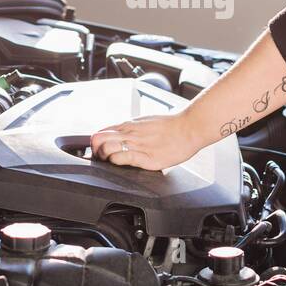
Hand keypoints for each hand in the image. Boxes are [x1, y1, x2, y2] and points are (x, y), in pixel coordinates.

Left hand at [90, 111, 205, 170]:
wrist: (189, 128)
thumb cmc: (172, 126)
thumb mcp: (146, 122)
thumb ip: (132, 130)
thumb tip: (121, 135)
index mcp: (128, 125)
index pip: (99, 132)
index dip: (96, 144)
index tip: (99, 151)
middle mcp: (129, 133)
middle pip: (97, 140)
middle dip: (96, 151)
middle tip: (103, 159)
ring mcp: (136, 144)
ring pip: (106, 148)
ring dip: (105, 157)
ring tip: (112, 162)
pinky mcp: (145, 157)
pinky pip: (122, 158)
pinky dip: (116, 162)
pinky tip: (121, 163)